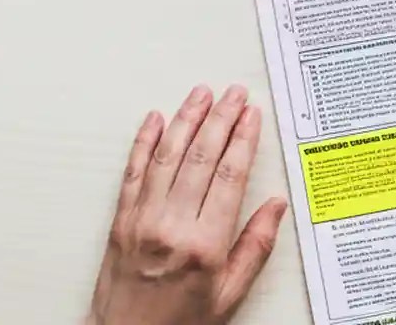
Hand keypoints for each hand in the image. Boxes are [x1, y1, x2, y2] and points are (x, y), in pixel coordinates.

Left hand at [87, 85, 287, 324]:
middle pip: (200, 157)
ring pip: (167, 156)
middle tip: (234, 93)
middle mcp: (171, 226)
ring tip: (201, 94)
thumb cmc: (179, 324)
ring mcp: (142, 219)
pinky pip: (134, 171)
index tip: (252, 116)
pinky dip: (144, 142)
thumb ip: (255, 248)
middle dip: (220, 119)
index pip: (229, 176)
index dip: (243, 139)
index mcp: (204, 245)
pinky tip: (155, 120)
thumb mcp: (229, 295)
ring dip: (186, 119)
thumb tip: (275, 206)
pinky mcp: (120, 220)